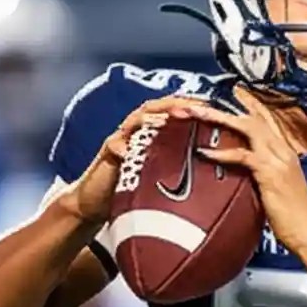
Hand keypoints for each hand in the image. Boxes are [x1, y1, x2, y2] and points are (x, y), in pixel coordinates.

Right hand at [61, 96, 201, 223]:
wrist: (94, 202)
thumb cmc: (132, 187)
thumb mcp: (160, 173)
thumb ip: (178, 163)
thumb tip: (211, 162)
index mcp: (149, 133)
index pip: (169, 111)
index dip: (188, 104)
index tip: (209, 104)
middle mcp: (134, 131)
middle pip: (153, 108)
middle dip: (173, 105)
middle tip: (193, 107)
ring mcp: (119, 141)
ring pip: (134, 122)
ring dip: (151, 119)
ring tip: (167, 120)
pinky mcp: (106, 156)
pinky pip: (115, 146)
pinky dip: (123, 146)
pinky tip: (132, 150)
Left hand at [177, 88, 306, 253]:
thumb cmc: (293, 217)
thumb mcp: (276, 188)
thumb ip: (262, 174)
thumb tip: (241, 171)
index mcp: (284, 152)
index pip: (264, 121)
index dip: (245, 107)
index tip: (225, 97)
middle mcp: (282, 150)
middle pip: (252, 119)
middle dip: (223, 110)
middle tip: (197, 105)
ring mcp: (278, 160)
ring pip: (248, 128)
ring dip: (219, 119)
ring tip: (196, 114)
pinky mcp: (271, 173)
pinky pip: (244, 156)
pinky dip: (223, 153)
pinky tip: (205, 153)